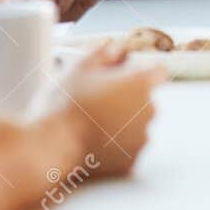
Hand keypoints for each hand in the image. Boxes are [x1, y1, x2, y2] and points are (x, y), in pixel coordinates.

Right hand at [62, 52, 162, 178]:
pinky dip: (114, 144)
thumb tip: (113, 47)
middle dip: (126, 97)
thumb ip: (103, 52)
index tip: (125, 74)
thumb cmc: (65, 106)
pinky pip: (126, 148)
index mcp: (140, 84)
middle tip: (97, 97)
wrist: (50, 147)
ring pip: (136, 125)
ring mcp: (140, 139)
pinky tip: (92, 139)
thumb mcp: (80, 67)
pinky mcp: (129, 163)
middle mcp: (147, 112)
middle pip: (145, 99)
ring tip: (90, 120)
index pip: (158, 71)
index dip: (141, 70)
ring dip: (120, 122)